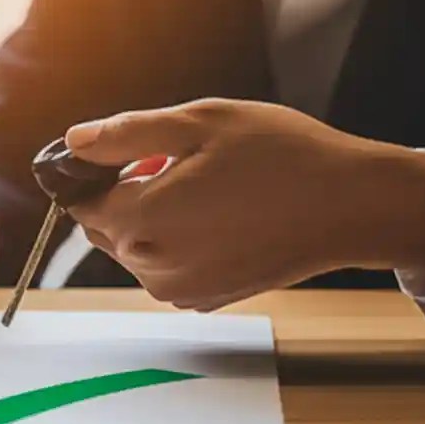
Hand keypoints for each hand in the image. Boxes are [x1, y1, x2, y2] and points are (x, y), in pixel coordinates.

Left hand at [64, 99, 424, 309]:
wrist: (351, 206)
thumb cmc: (280, 156)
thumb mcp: (198, 123)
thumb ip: (126, 134)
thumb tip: (73, 142)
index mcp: (140, 222)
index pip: (79, 200)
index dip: (99, 170)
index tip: (137, 148)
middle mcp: (151, 268)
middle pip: (105, 226)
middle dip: (127, 192)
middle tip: (184, 161)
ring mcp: (179, 290)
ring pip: (135, 246)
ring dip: (155, 216)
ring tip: (210, 185)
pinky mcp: (205, 299)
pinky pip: (167, 265)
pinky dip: (180, 239)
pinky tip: (224, 214)